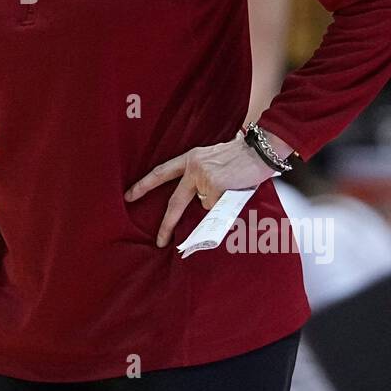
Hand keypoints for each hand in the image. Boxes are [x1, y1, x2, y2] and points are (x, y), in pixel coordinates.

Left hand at [124, 132, 273, 247]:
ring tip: (231, 187)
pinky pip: (220, 207)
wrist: (261, 150)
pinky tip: (236, 190)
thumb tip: (197, 201)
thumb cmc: (241, 157)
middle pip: (175, 202)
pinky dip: (228, 205)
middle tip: (159, 240)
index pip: (161, 172)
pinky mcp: (217, 188)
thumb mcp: (213, 159)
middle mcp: (194, 167)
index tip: (129, 195)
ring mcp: (205, 178)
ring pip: (206, 205)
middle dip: (167, 223)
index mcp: (190, 158)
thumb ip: (200, 176)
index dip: (144, 185)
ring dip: (217, 203)